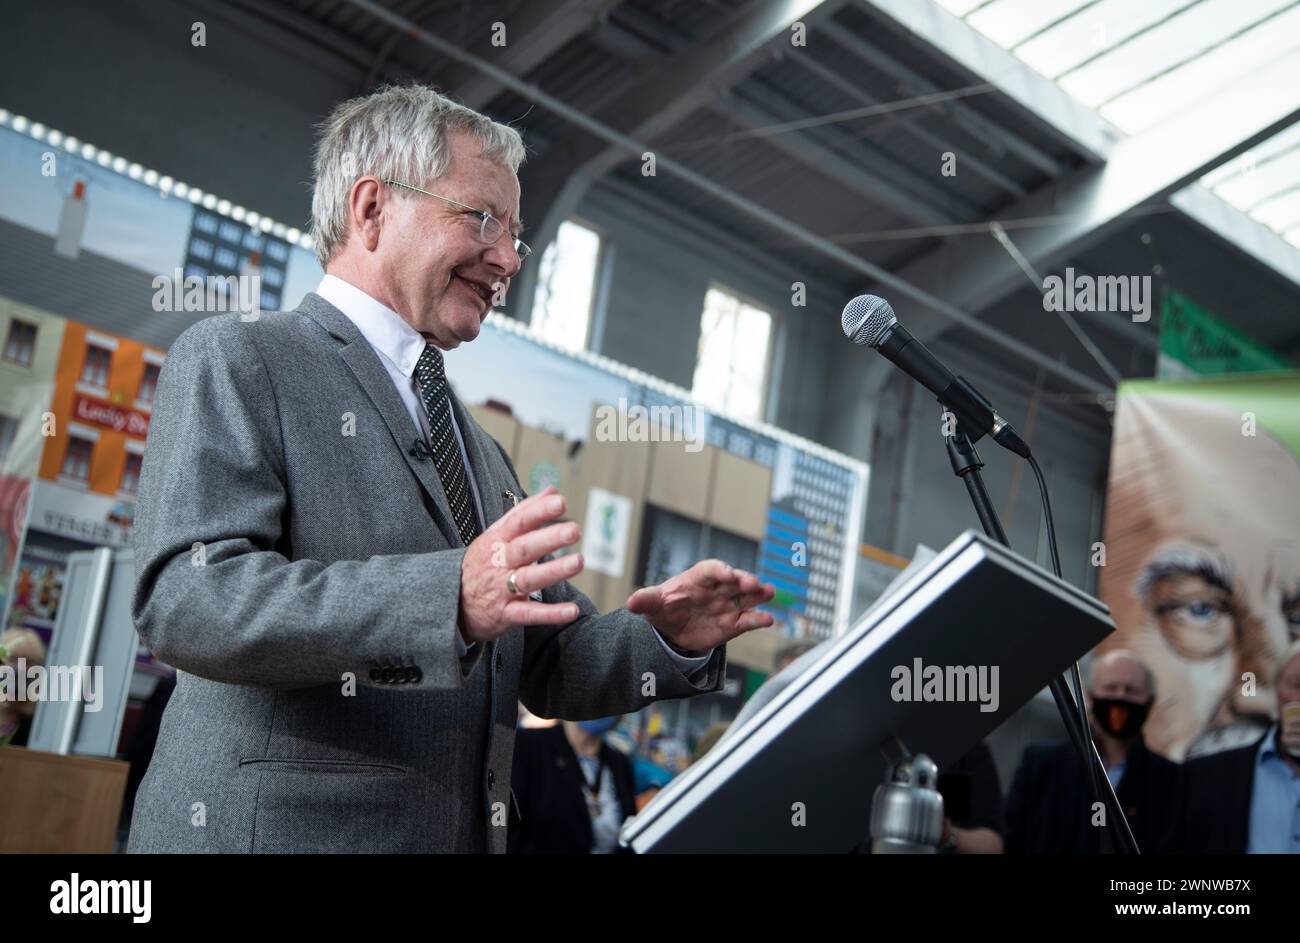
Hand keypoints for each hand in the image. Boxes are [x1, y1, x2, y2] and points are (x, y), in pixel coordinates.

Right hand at [458, 486, 584, 644]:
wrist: (451, 604)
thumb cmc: (480, 565)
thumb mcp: (495, 534)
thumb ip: (524, 512)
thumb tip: (552, 490)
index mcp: (497, 540)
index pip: (518, 522)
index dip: (539, 511)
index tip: (560, 502)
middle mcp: (499, 563)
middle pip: (524, 548)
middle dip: (549, 538)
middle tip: (574, 530)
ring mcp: (501, 589)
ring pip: (528, 579)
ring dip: (554, 571)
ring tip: (578, 562)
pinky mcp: (506, 614)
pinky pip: (529, 614)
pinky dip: (550, 614)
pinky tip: (571, 610)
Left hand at [625, 559, 774, 653]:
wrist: (672, 630)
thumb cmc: (664, 607)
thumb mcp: (652, 604)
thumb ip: (645, 600)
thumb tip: (631, 601)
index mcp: (697, 579)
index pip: (710, 570)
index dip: (719, 570)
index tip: (727, 573)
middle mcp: (716, 589)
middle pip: (733, 581)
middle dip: (744, 580)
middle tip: (753, 583)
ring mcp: (726, 605)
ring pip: (746, 597)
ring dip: (759, 594)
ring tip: (769, 592)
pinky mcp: (733, 624)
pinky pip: (748, 620)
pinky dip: (759, 619)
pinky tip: (768, 619)